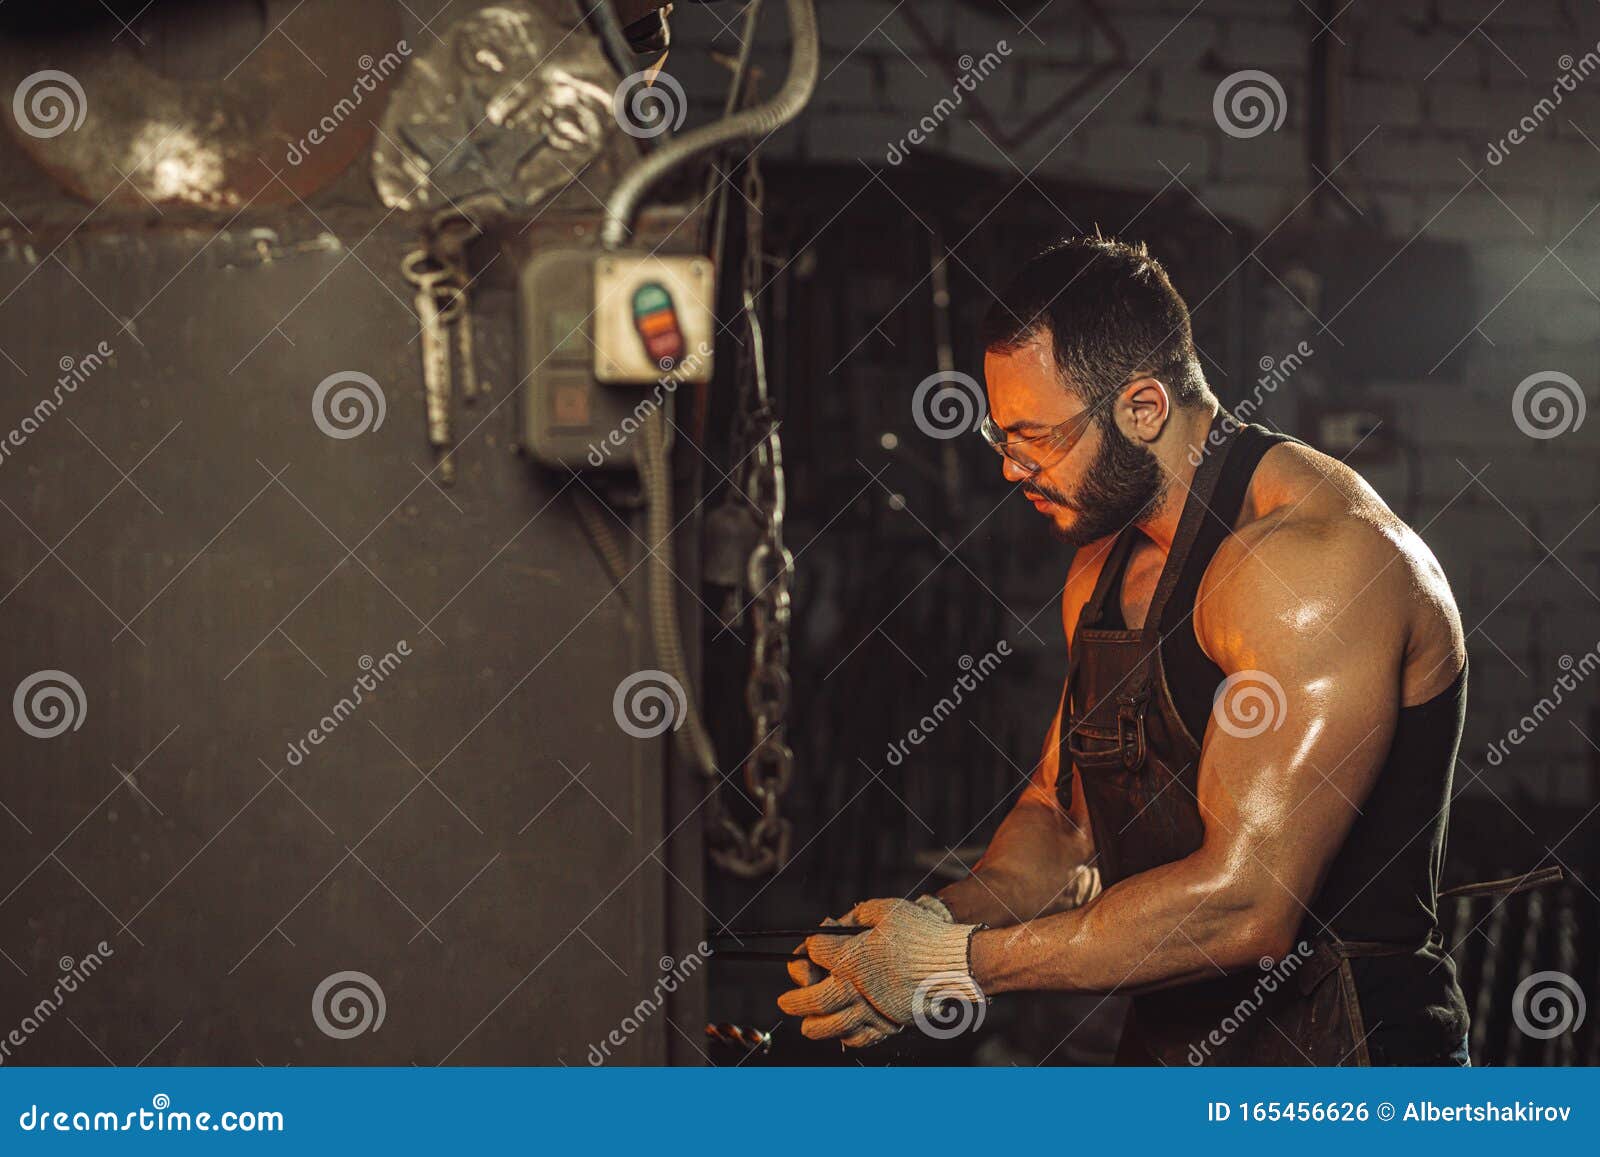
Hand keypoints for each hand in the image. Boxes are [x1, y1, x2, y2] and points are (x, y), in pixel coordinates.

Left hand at [777, 897, 983, 1039]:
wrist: (954, 962)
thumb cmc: (920, 932)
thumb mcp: (885, 910)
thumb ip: (856, 916)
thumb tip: (834, 924)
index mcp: (851, 957)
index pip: (815, 952)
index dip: (809, 947)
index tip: (811, 947)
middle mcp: (856, 987)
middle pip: (813, 998)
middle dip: (795, 999)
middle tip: (784, 1002)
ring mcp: (872, 1009)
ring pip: (832, 1025)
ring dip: (813, 1026)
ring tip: (805, 1026)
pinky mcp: (889, 1023)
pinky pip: (861, 1037)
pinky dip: (847, 1037)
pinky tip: (841, 1034)